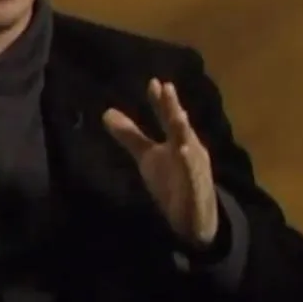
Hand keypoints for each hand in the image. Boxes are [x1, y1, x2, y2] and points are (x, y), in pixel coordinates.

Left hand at [104, 79, 217, 247]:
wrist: (194, 218)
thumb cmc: (172, 180)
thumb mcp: (148, 157)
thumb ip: (131, 135)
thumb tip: (106, 112)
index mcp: (178, 141)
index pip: (168, 118)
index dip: (162, 101)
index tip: (154, 82)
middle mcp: (188, 150)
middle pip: (179, 127)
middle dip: (173, 108)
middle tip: (167, 89)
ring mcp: (194, 171)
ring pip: (189, 150)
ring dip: (184, 133)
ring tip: (178, 115)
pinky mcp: (196, 192)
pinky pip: (193, 180)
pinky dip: (190, 169)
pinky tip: (184, 154)